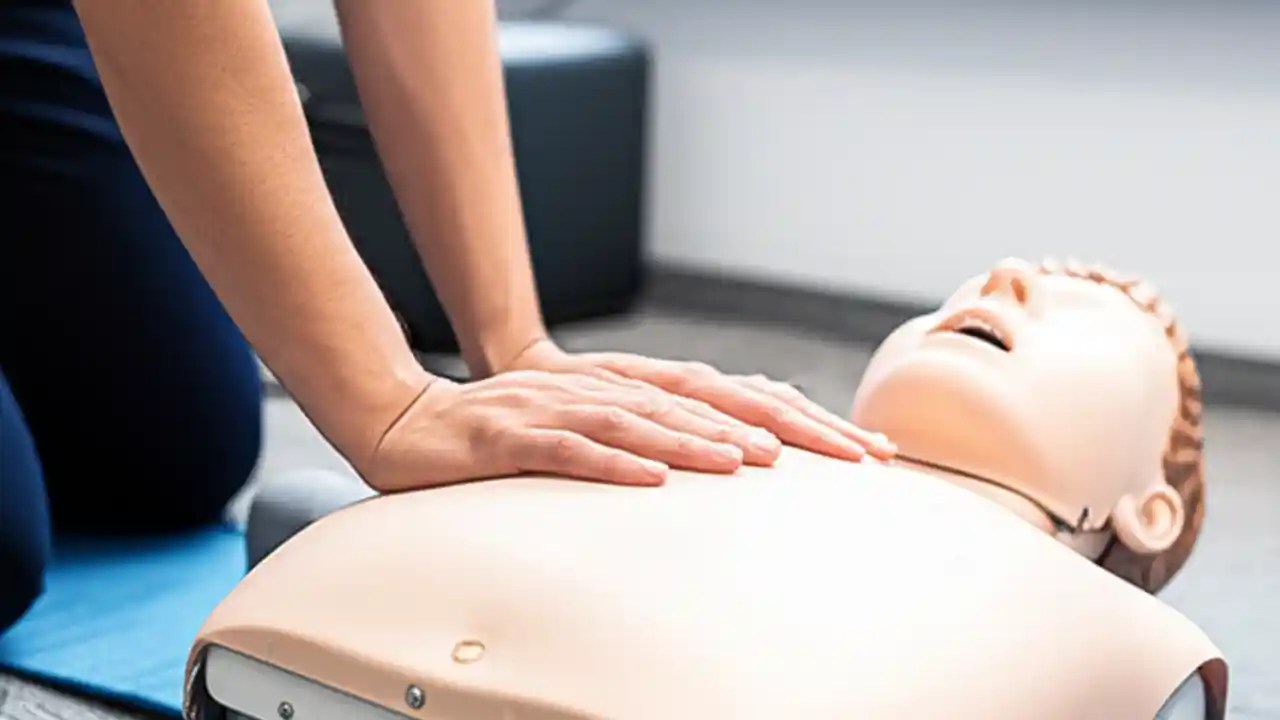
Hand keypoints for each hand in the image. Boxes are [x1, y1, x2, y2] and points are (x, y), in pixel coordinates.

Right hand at [502, 339, 896, 462]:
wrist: (410, 419)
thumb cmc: (507, 430)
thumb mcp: (589, 423)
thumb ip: (653, 428)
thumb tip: (728, 448)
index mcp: (629, 384)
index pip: (728, 395)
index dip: (796, 417)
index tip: (856, 445)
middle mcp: (603, 387)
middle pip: (701, 402)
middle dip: (775, 427)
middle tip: (836, 455)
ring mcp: (557, 408)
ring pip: (638, 420)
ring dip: (696, 441)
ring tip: (750, 463)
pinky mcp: (513, 437)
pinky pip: (569, 449)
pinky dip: (612, 462)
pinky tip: (649, 478)